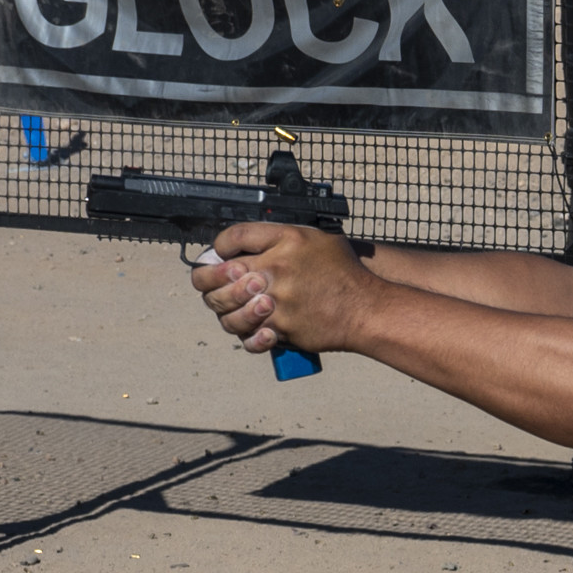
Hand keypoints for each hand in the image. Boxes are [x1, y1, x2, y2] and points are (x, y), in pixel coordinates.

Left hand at [187, 223, 374, 359]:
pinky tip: (253, 330)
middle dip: (206, 280)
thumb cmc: (344, 273)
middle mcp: (277, 267)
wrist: (366, 310)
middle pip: (220, 274)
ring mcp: (276, 300)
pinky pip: (248, 335)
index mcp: (285, 239)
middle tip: (208, 285)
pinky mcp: (281, 327)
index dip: (218, 247)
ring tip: (230, 309)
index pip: (234, 236)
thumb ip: (282, 237)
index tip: (217, 255)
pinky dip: (247, 336)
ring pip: (227, 308)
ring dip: (223, 310)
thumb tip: (250, 243)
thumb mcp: (318, 238)